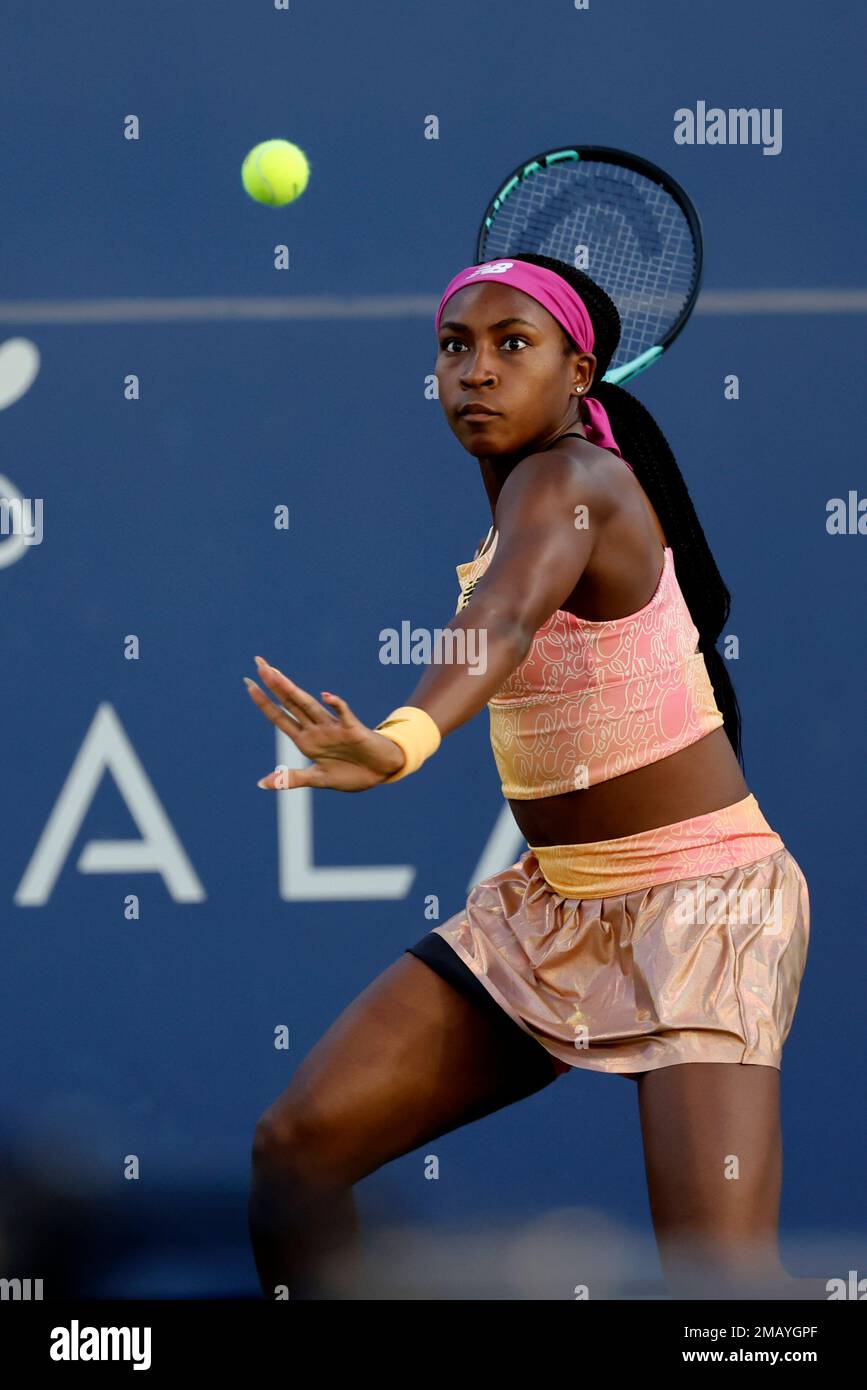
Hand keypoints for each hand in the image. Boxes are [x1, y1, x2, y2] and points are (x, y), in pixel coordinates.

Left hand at [244, 655, 405, 791]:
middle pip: (291, 703)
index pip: (279, 717)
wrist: (381, 771)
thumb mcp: (318, 779)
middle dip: (274, 685)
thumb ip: (292, 779)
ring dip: (292, 690)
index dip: (263, 701)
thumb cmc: (351, 773)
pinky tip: (326, 696)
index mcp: (305, 741)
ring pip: (309, 705)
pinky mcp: (353, 730)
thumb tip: (261, 783)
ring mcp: (334, 728)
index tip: (248, 683)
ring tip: (276, 674)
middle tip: (259, 663)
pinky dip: (336, 706)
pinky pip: (344, 715)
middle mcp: (316, 729)